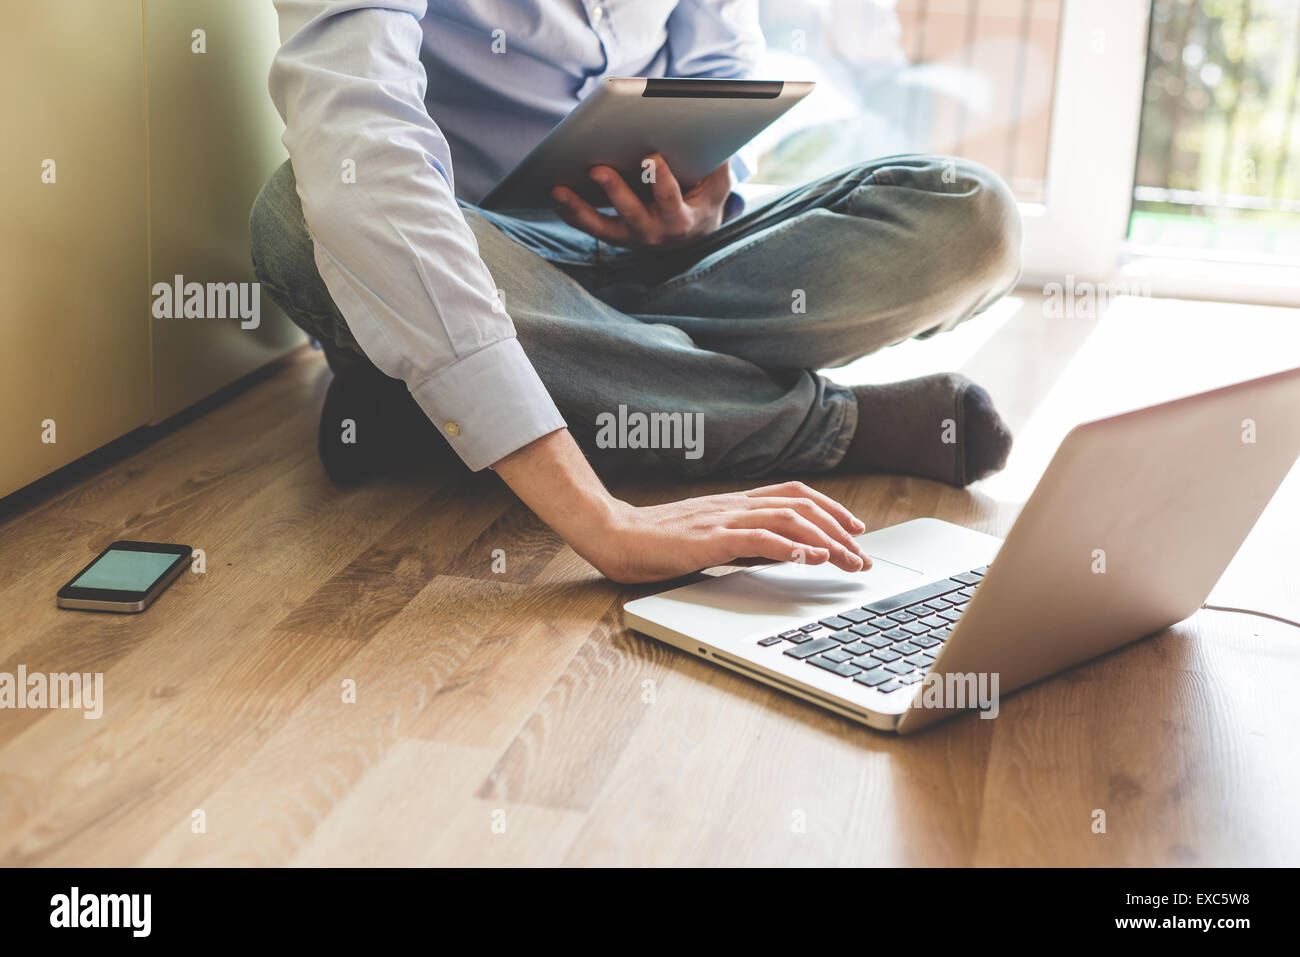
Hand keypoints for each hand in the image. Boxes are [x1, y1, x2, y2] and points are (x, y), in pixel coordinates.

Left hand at [551, 153, 730, 247]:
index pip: (671, 200)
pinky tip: (557, 198)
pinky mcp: (617, 236)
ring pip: (603, 227)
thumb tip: (707, 127)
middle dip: (615, 192)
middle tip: (597, 169)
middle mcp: (656, 233)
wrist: (695, 231)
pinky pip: (591, 228)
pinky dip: (572, 214)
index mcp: (682, 220)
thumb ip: (715, 160)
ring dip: (579, 209)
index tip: (653, 158)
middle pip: (632, 215)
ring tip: (558, 189)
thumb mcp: (717, 181)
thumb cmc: (705, 196)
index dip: (662, 181)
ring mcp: (633, 238)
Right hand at [592, 483, 873, 583]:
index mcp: (735, 503)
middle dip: (839, 530)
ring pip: (788, 519)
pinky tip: (809, 558)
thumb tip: (785, 553)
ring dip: (824, 540)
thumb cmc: (658, 542)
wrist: (615, 535)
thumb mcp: (712, 539)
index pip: (794, 496)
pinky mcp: (710, 539)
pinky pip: (758, 539)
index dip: (830, 509)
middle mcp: (735, 505)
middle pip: (801, 506)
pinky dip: (789, 547)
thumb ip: (746, 542)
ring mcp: (723, 519)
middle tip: (863, 556)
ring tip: (847, 559)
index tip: (855, 531)